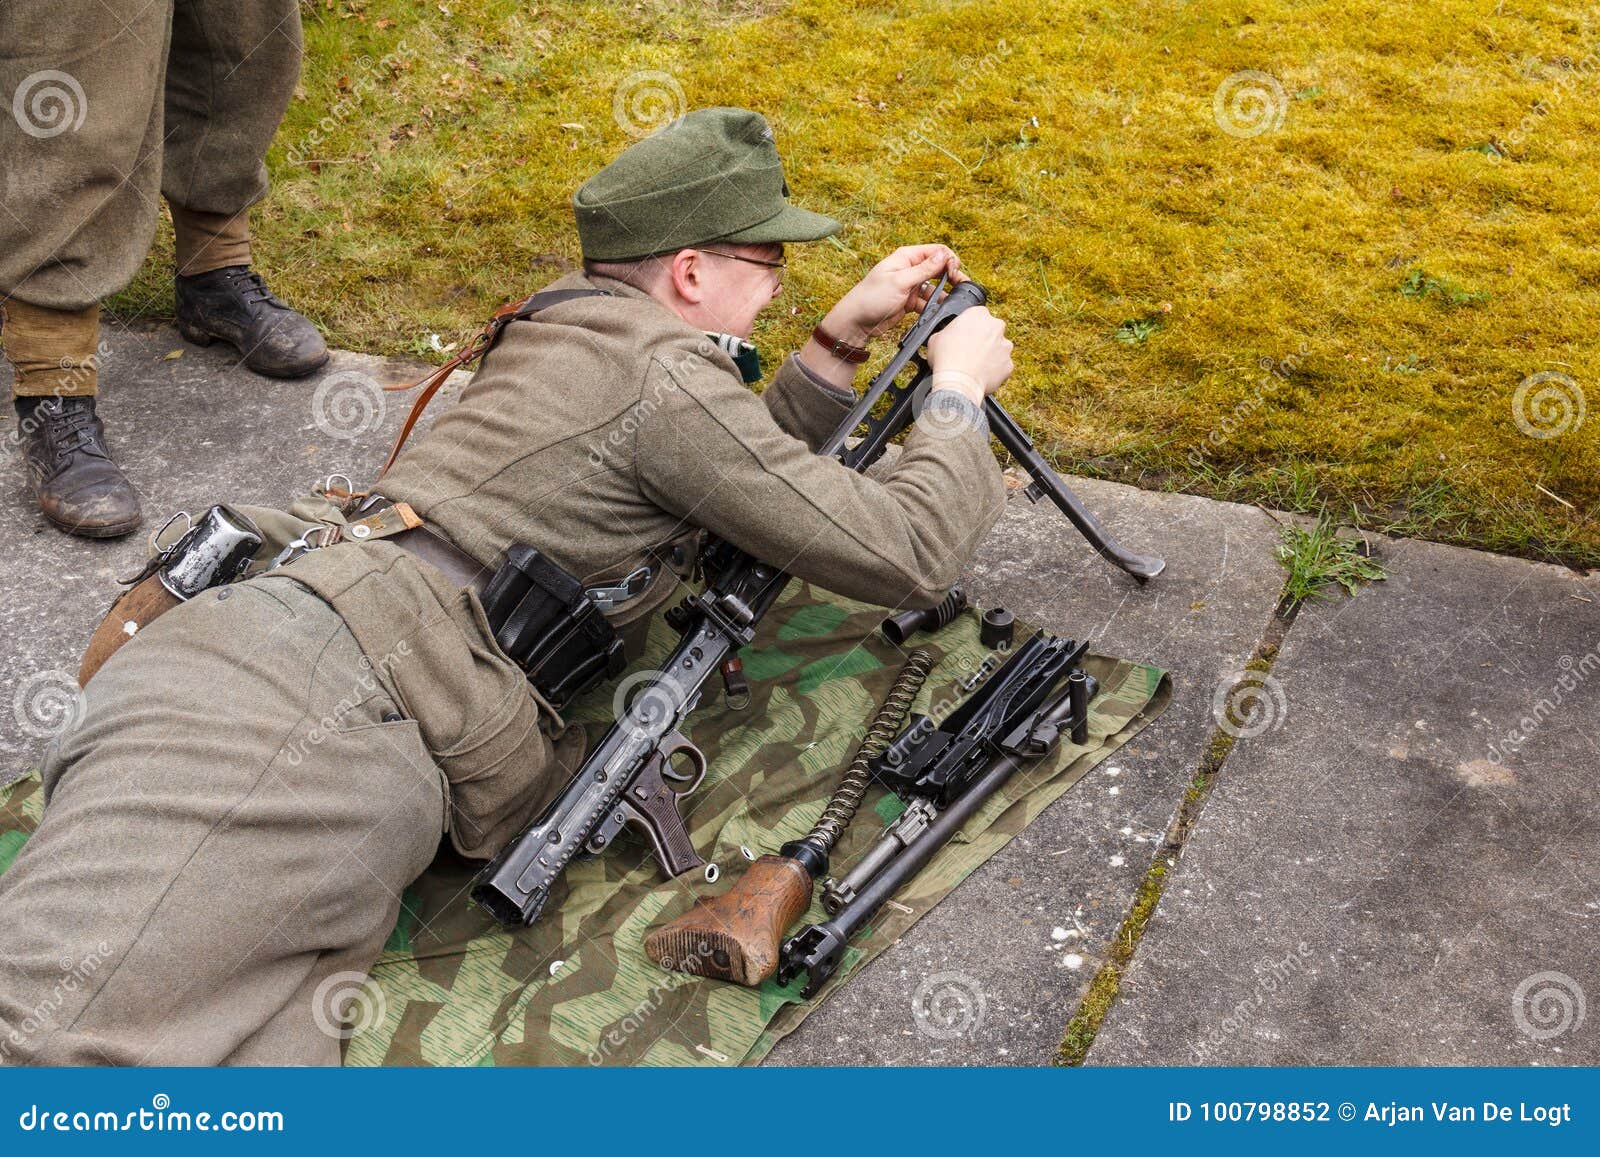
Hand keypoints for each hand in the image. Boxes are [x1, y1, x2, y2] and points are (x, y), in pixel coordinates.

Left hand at [821, 244, 965, 345]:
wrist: (857, 322)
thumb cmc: (872, 297)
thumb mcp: (900, 281)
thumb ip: (924, 270)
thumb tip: (944, 255)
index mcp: (906, 257)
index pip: (936, 251)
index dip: (948, 260)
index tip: (954, 273)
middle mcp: (910, 269)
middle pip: (938, 269)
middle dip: (951, 277)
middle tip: (962, 287)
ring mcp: (911, 286)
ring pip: (935, 287)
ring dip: (944, 294)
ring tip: (954, 303)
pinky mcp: (910, 301)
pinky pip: (928, 302)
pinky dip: (934, 307)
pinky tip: (940, 312)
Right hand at [926, 306, 1012, 404]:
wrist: (958, 383)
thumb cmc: (945, 359)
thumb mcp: (936, 339)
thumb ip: (947, 333)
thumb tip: (947, 338)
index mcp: (977, 314)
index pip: (977, 315)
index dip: (969, 327)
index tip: (964, 336)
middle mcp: (996, 326)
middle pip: (992, 330)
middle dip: (984, 339)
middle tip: (970, 351)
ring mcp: (1005, 345)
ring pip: (1000, 348)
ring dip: (991, 354)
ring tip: (976, 365)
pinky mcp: (1009, 364)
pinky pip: (1003, 366)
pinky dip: (995, 371)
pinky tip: (981, 375)